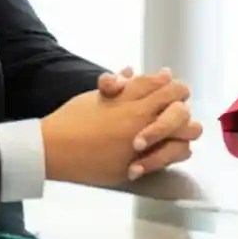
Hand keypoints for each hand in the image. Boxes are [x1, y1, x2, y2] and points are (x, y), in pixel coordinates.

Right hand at [42, 76, 192, 185]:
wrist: (53, 148)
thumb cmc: (73, 119)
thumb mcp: (100, 95)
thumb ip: (125, 85)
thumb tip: (140, 71)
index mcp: (133, 101)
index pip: (171, 88)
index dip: (173, 87)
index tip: (167, 91)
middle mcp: (142, 122)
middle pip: (182, 111)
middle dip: (181, 109)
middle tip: (171, 112)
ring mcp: (142, 147)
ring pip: (184, 139)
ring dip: (180, 134)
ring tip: (170, 136)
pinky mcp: (137, 167)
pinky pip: (167, 161)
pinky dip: (166, 156)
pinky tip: (155, 152)